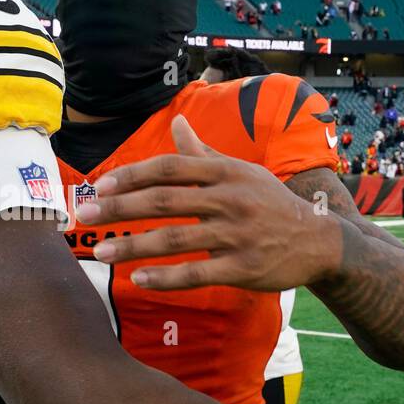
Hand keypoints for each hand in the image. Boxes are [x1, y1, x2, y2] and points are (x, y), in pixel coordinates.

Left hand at [73, 116, 342, 290]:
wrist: (319, 241)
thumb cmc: (269, 203)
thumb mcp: (240, 172)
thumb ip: (203, 153)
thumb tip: (176, 123)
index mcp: (226, 172)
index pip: (170, 168)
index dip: (132, 176)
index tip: (99, 187)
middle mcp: (230, 199)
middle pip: (165, 201)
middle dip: (120, 209)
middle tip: (85, 216)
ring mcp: (238, 234)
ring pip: (176, 240)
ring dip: (133, 247)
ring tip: (101, 253)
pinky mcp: (244, 267)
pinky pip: (198, 273)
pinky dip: (166, 278)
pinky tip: (138, 280)